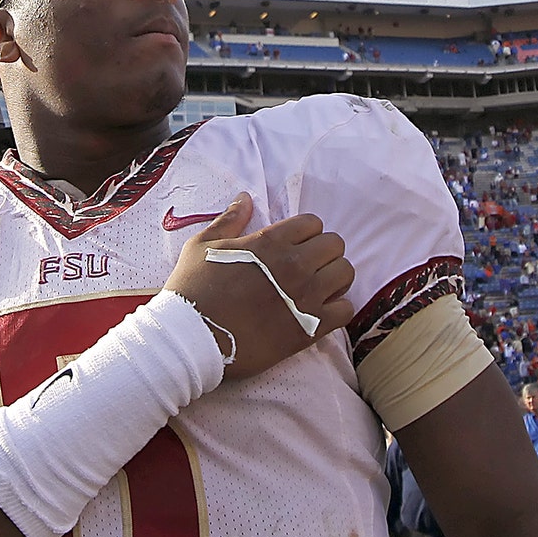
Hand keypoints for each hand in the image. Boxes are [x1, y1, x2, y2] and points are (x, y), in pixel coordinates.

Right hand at [164, 192, 354, 379]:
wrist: (191, 339)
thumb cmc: (193, 290)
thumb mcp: (202, 246)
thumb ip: (229, 220)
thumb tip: (245, 197)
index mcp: (270, 242)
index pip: (312, 223)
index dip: (305, 232)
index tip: (294, 246)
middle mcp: (294, 266)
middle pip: (334, 245)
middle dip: (323, 252)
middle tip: (307, 266)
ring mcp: (305, 298)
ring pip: (345, 274)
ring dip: (334, 277)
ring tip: (317, 287)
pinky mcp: (310, 329)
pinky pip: (346, 310)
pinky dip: (337, 308)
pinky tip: (320, 311)